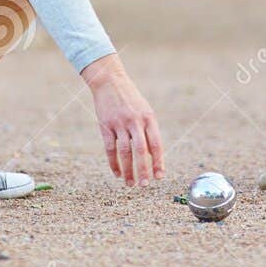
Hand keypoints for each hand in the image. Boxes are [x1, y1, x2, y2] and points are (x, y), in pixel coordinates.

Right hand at [82, 55, 163, 186]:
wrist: (110, 81)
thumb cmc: (130, 100)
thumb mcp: (144, 111)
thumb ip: (148, 131)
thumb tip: (152, 156)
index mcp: (149, 118)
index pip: (156, 144)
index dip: (158, 162)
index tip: (160, 176)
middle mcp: (135, 121)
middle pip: (141, 150)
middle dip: (143, 170)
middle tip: (144, 185)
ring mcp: (119, 123)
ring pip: (125, 152)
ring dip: (128, 170)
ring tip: (130, 184)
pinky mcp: (105, 125)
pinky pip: (110, 148)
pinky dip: (114, 162)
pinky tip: (117, 173)